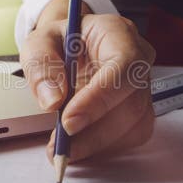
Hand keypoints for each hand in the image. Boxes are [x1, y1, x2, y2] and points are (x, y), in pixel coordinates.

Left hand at [20, 0, 156, 162]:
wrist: (70, 45)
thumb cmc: (59, 41)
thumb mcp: (38, 43)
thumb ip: (42, 68)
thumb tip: (53, 101)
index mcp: (117, 33)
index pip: (123, 66)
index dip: (99, 98)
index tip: (68, 122)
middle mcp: (138, 59)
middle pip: (131, 103)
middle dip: (94, 132)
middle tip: (60, 148)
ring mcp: (143, 85)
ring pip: (134, 125)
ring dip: (98, 143)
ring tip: (64, 149)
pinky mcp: (140, 109)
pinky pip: (131, 135)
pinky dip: (104, 146)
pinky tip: (80, 145)